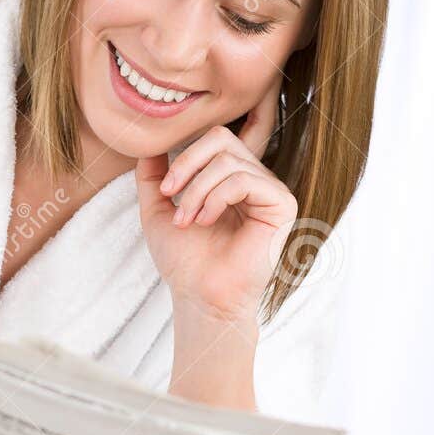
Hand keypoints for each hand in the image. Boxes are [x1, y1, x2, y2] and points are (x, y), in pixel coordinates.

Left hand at [135, 77, 296, 323]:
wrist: (200, 296)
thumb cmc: (183, 260)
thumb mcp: (156, 210)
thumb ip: (153, 176)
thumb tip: (150, 145)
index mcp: (230, 178)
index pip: (212, 140)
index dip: (184, 156)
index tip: (164, 190)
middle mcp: (254, 180)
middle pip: (221, 138)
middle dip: (188, 165)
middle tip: (171, 196)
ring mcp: (270, 191)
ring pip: (229, 161)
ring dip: (198, 190)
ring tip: (187, 220)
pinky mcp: (283, 205)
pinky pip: (245, 179)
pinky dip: (217, 198)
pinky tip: (207, 221)